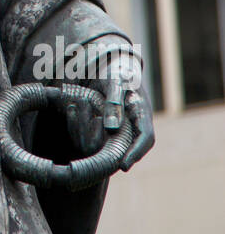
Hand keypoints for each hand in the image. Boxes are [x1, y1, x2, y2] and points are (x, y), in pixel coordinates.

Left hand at [64, 44, 154, 169]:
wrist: (111, 64)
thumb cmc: (115, 71)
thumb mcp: (114, 82)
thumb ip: (113, 103)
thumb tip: (111, 129)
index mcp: (142, 111)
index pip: (146, 138)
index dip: (136, 154)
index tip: (124, 166)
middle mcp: (137, 121)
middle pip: (134, 146)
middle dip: (121, 158)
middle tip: (106, 169)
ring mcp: (127, 123)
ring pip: (121, 144)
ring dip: (108, 150)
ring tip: (96, 160)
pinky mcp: (115, 124)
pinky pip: (109, 137)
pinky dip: (98, 141)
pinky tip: (87, 144)